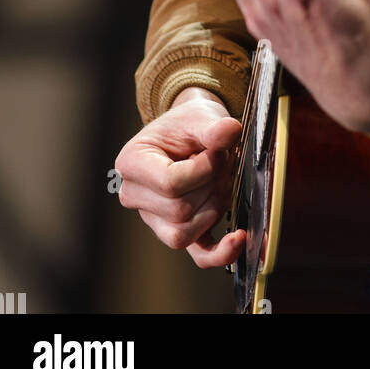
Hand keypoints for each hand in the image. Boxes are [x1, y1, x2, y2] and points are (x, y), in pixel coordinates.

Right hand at [115, 88, 245, 267]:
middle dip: (212, 185)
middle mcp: (134, 195)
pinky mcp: (176, 230)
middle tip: (223, 161)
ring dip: (215, 207)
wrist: (189, 132)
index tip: (217, 151)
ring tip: (222, 179)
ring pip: (186, 233)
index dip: (203, 170)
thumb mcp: (199, 115)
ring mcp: (153, 218)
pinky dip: (219, 252)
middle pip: (179, 210)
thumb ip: (213, 126)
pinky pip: (197, 253)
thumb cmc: (187, 125)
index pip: (170, 184)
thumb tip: (230, 131)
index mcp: (131, 163)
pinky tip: (238, 239)